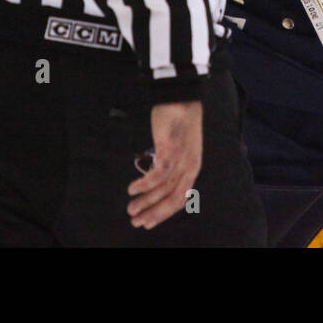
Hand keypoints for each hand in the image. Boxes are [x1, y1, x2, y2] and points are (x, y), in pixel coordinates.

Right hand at [126, 100, 201, 228]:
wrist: (183, 99)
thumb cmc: (178, 122)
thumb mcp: (177, 147)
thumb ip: (169, 163)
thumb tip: (152, 176)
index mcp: (192, 168)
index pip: (180, 199)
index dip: (164, 213)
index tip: (149, 222)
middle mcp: (189, 168)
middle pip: (172, 200)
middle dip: (153, 214)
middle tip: (136, 222)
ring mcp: (181, 160)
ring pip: (162, 190)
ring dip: (145, 202)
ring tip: (131, 209)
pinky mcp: (170, 151)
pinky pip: (156, 175)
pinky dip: (143, 185)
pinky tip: (132, 189)